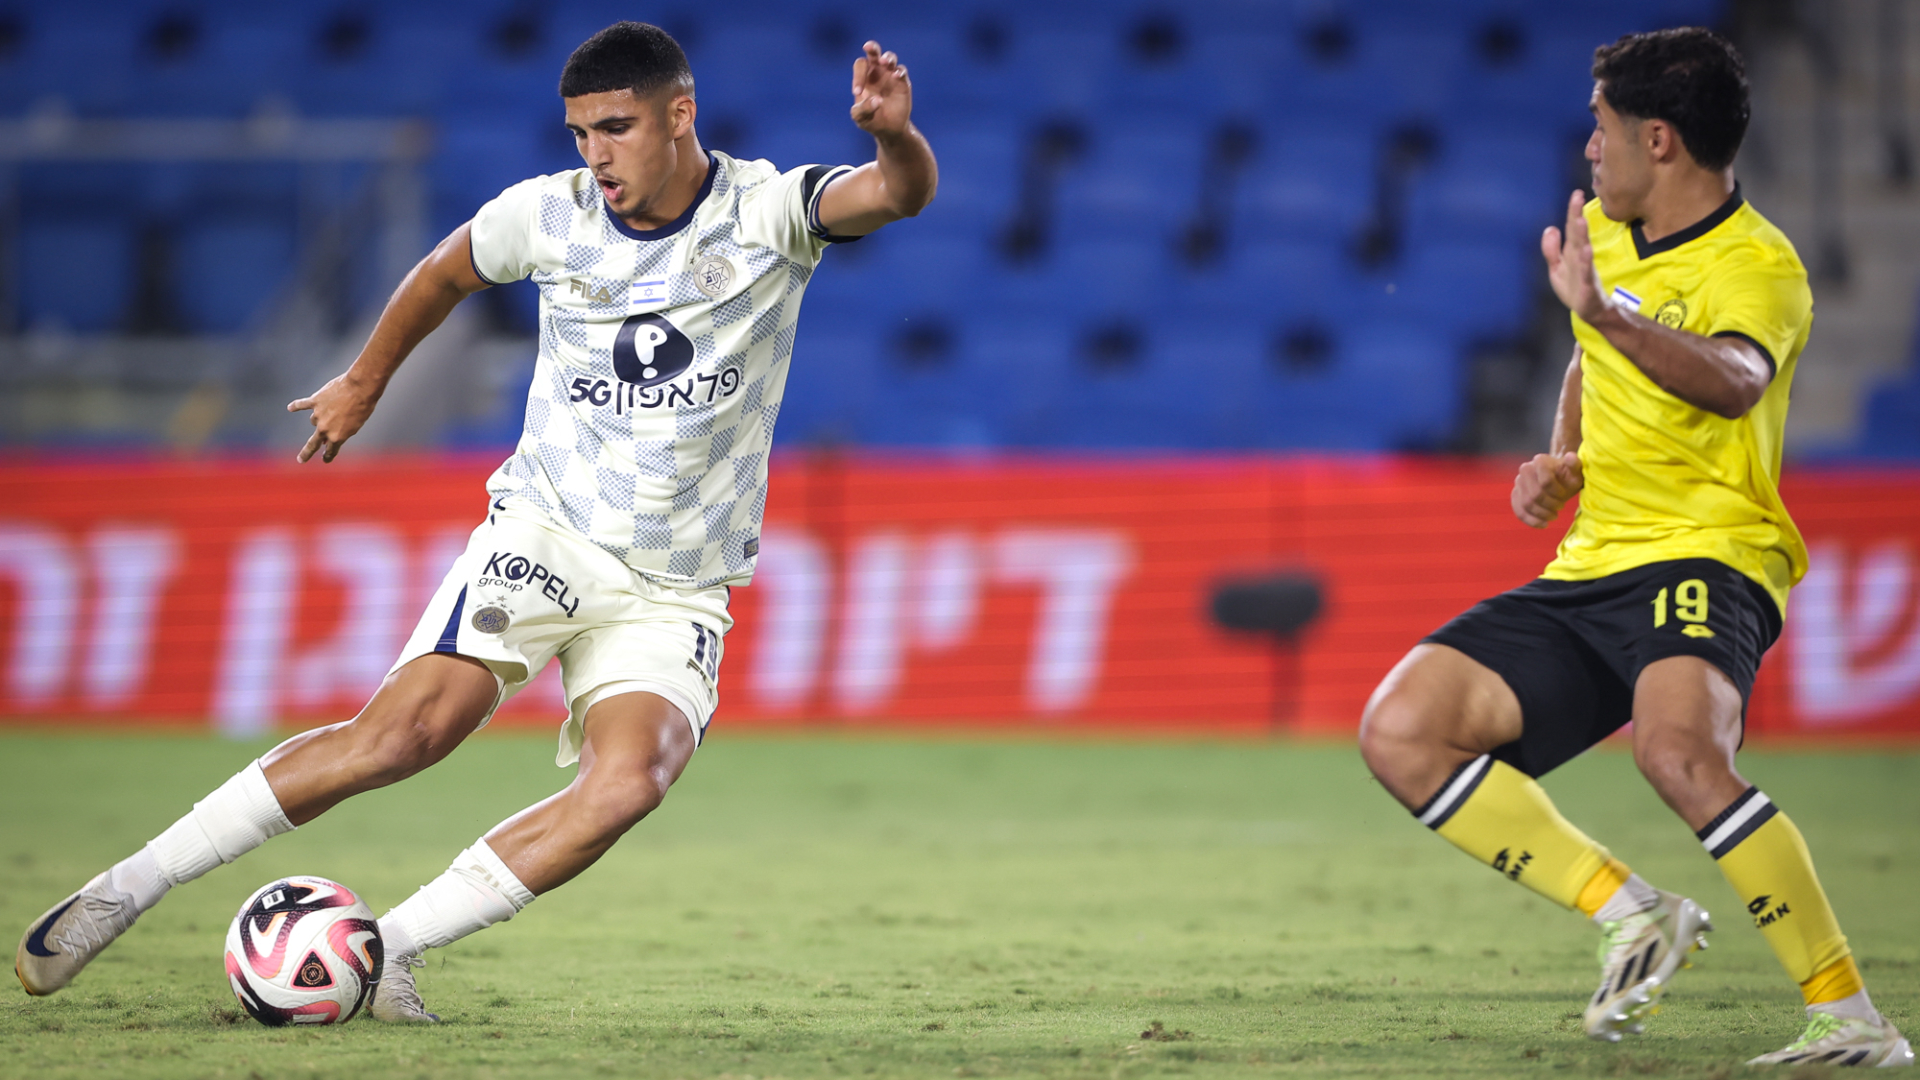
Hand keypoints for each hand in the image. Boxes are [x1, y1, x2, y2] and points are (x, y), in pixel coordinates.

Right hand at [287, 371, 380, 462]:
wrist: (360, 388)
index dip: (329, 456)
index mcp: (337, 436)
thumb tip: (328, 436)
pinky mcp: (315, 401)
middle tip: (301, 460)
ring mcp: (318, 415)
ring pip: (313, 420)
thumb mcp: (356, 425)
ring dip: (319, 418)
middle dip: (306, 453)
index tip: (326, 459)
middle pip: (313, 444)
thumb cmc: (363, 407)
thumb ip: (342, 432)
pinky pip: (302, 404)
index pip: (331, 450)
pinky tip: (290, 408)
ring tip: (329, 410)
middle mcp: (325, 428)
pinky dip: (296, 406)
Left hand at [849, 40, 911, 136]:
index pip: (860, 66)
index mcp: (864, 77)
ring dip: (888, 58)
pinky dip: (900, 72)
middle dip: (872, 47)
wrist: (889, 129)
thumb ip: (863, 110)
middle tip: (867, 46)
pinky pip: (902, 71)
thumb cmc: (871, 120)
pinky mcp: (903, 83)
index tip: (857, 92)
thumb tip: (876, 100)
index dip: (858, 75)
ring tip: (885, 62)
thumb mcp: (861, 118)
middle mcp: (877, 72)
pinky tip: (896, 76)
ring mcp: (891, 76)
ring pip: (890, 58)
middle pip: (874, 53)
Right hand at [1511, 452, 1582, 528]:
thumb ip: (1574, 464)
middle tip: (1560, 508)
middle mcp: (1525, 469)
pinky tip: (1543, 525)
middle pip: (1535, 495)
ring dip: (1541, 514)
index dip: (1558, 493)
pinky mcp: (1515, 494)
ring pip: (1526, 504)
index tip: (1566, 497)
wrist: (1558, 477)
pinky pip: (1519, 510)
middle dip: (1550, 505)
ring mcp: (1518, 482)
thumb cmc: (1568, 475)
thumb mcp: (1576, 470)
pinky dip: (1531, 521)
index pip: (1546, 482)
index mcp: (1540, 461)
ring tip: (1553, 516)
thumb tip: (1571, 457)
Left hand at [1541, 191, 1611, 325]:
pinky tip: (1585, 252)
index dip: (1572, 211)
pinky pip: (1586, 274)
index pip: (1571, 229)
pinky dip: (1585, 263)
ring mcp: (1585, 271)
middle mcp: (1580, 258)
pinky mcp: (1588, 287)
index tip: (1576, 193)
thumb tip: (1550, 228)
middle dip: (1576, 217)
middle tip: (1577, 199)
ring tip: (1579, 221)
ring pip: (1583, 251)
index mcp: (1572, 252)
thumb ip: (1551, 250)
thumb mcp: (1557, 268)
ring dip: (1581, 236)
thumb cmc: (1574, 288)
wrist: (1591, 312)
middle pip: (1577, 235)